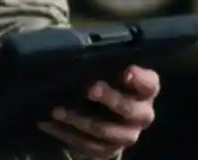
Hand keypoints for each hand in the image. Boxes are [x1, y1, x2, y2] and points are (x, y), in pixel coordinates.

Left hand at [37, 65, 159, 158]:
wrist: (106, 116)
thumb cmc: (108, 83)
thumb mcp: (111, 69)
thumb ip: (107, 62)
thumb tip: (86, 47)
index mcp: (145, 91)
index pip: (149, 84)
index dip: (139, 79)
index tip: (126, 71)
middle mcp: (142, 116)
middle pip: (130, 110)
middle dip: (110, 99)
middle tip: (90, 89)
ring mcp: (125, 136)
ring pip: (105, 132)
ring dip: (80, 121)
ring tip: (57, 110)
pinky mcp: (108, 151)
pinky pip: (87, 147)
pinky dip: (65, 135)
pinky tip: (48, 123)